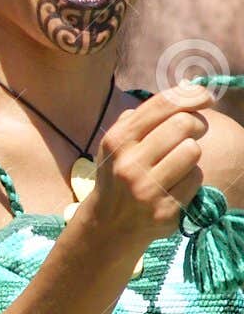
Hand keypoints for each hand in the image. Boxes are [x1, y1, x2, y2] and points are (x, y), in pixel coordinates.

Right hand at [79, 84, 213, 249]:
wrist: (108, 223)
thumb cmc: (119, 173)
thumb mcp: (118, 144)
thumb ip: (144, 117)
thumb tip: (188, 90)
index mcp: (117, 141)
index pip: (162, 105)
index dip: (191, 95)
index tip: (205, 97)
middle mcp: (129, 164)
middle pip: (184, 124)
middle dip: (196, 124)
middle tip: (192, 132)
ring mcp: (146, 189)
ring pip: (193, 151)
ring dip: (191, 154)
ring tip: (178, 162)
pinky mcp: (164, 210)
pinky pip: (196, 179)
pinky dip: (191, 178)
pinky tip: (175, 184)